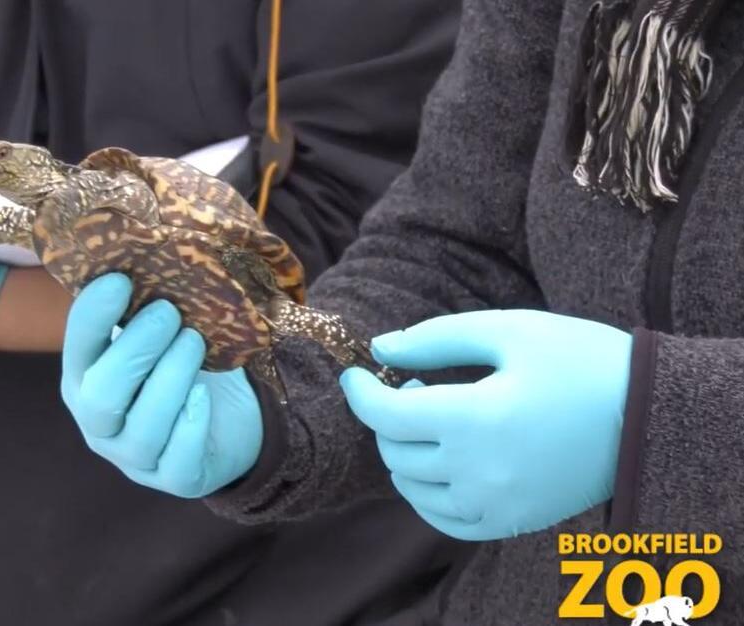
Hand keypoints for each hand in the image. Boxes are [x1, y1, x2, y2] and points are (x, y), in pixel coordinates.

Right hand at [60, 274, 262, 497]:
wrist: (224, 420)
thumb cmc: (178, 366)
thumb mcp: (155, 335)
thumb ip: (141, 306)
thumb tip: (148, 252)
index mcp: (83, 380)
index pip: (76, 349)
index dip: (92, 317)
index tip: (119, 280)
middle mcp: (100, 423)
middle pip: (102, 395)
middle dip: (135, 350)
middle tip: (169, 312)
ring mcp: (135, 457)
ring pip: (143, 428)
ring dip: (169, 379)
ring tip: (195, 342)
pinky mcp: (176, 479)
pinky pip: (178, 460)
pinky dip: (191, 425)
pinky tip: (204, 394)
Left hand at [340, 309, 631, 540]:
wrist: (647, 415)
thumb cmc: (580, 361)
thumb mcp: (508, 330)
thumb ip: (435, 339)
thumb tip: (381, 349)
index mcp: (475, 419)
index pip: (386, 415)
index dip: (361, 392)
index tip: (358, 373)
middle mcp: (478, 472)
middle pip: (394, 450)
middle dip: (387, 416)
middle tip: (413, 385)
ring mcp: (494, 505)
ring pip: (411, 487)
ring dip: (404, 452)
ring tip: (432, 418)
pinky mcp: (510, 523)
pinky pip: (441, 519)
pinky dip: (425, 493)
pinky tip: (441, 461)